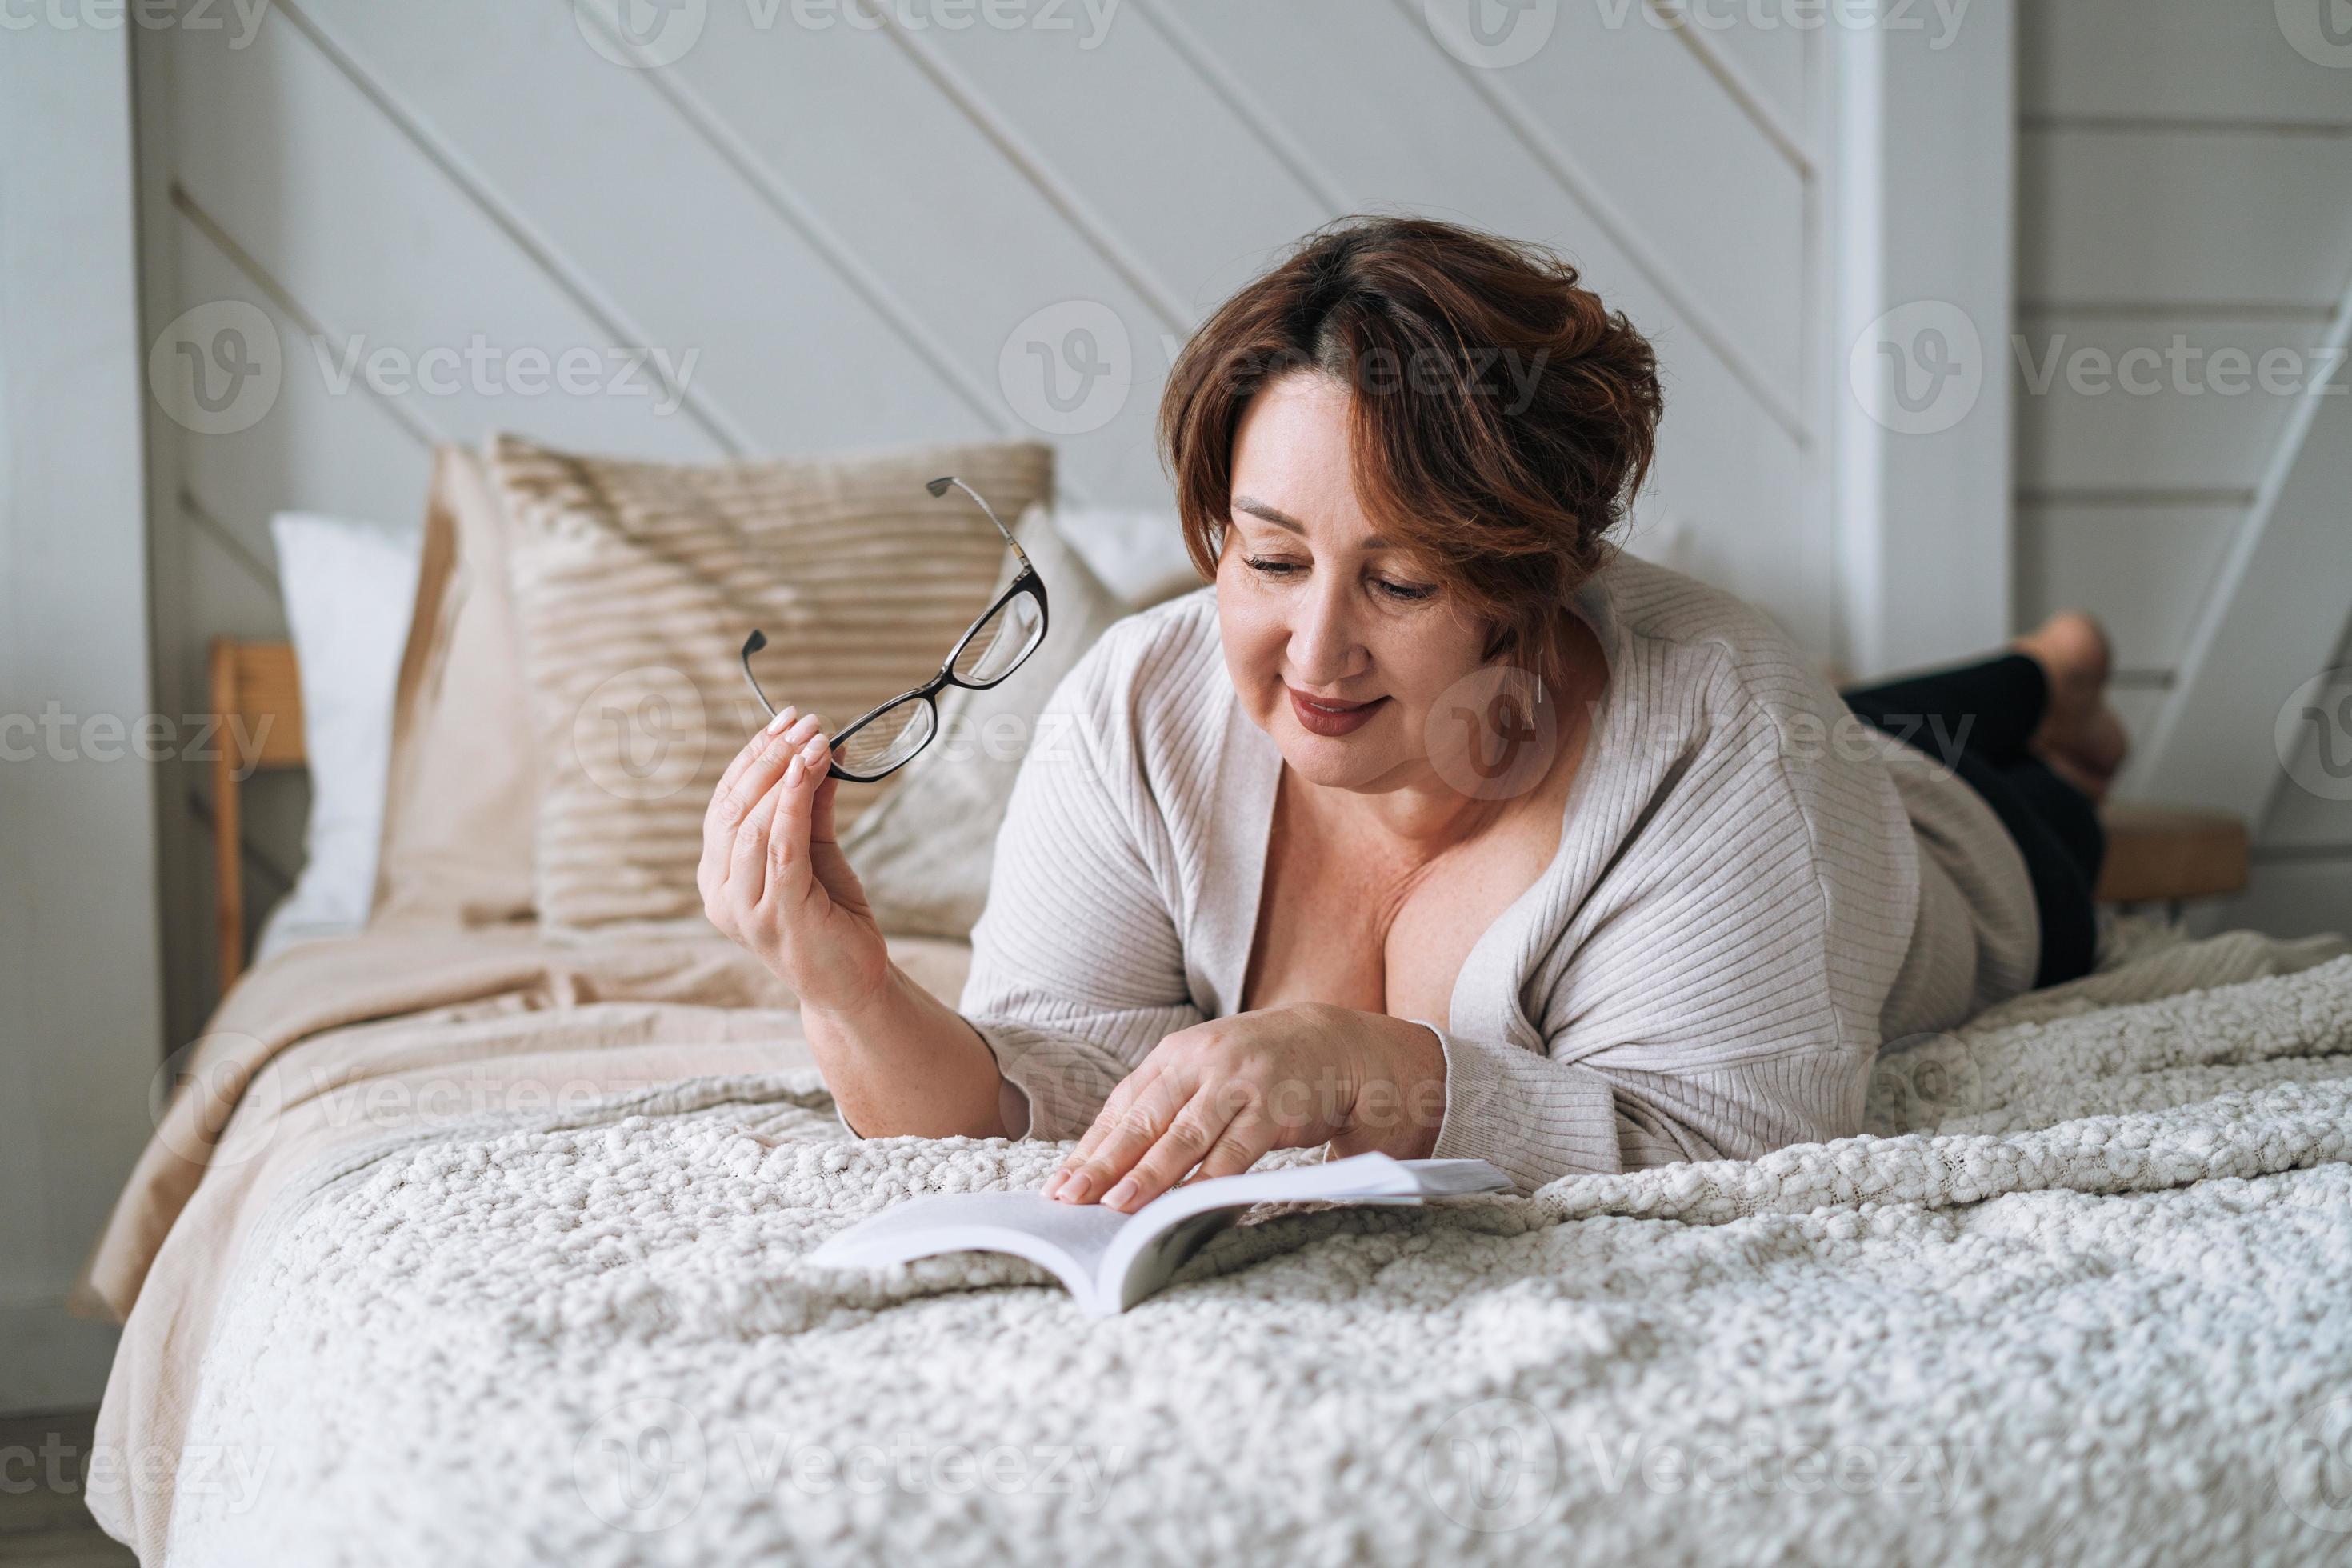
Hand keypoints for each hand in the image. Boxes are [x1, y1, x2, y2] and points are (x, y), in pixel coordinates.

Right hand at [698, 707, 888, 1015]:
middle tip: (803, 722)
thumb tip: (818, 748)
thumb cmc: (830, 918)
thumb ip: (808, 806)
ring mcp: (744, 908)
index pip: (723, 803)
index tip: (783, 720)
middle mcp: (720, 893)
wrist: (851, 985)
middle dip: (768, 757)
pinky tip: (810, 770)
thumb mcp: (815, 852)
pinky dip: (793, 803)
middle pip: (732, 809)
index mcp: (718, 876)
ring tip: (816, 739)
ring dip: (784, 774)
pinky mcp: (779, 915)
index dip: (751, 757)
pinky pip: (781, 847)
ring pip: (753, 825)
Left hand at [1042, 1003, 1446, 1212]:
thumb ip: (1165, 1102)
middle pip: (1143, 1120)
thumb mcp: (1206, 1069)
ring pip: (1184, 1137)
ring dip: (1147, 1175)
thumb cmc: (1258, 1067)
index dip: (1091, 1146)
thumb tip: (1109, 1153)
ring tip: (1116, 1205)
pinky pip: (1236, 1152)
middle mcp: (1202, 1064)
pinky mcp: (1274, 1109)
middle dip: (1103, 1163)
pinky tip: (1184, 1204)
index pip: (1123, 1105)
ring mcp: (1238, 1084)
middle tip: (1070, 1198)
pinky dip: (1208, 1180)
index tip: (1061, 1183)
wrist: (1335, 1045)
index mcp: (1176, 1054)